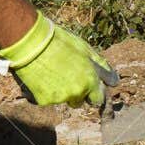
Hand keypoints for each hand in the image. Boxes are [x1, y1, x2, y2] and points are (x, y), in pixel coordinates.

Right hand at [0, 13, 118, 107]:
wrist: (30, 43)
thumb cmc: (59, 42)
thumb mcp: (85, 49)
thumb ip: (101, 67)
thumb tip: (114, 81)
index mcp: (89, 81)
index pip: (98, 99)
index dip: (93, 92)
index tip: (88, 85)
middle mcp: (76, 93)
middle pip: (80, 101)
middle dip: (77, 93)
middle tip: (66, 75)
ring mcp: (59, 98)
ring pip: (63, 99)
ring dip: (61, 91)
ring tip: (52, 71)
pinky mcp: (43, 100)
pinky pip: (47, 99)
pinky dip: (45, 91)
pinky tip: (41, 76)